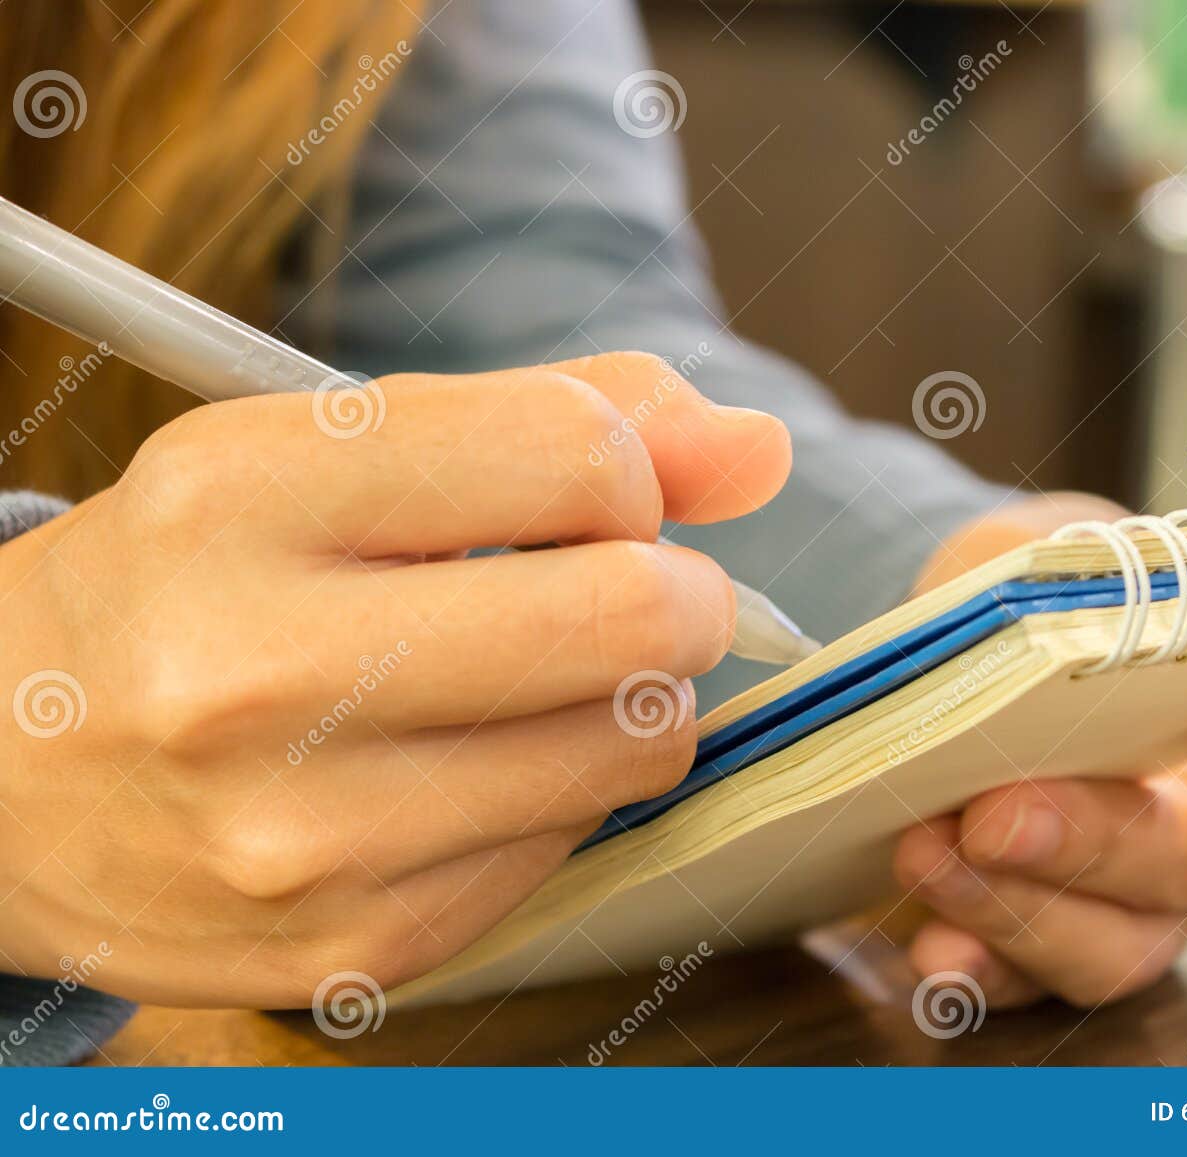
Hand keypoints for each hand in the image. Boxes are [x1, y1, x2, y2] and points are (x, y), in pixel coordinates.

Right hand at [0, 352, 789, 1006]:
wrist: (2, 776)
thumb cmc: (190, 583)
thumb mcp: (327, 455)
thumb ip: (556, 418)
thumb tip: (764, 449)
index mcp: (241, 497)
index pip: (577, 453)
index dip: (628, 474)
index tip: (592, 498)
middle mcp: (254, 674)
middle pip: (638, 618)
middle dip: (678, 596)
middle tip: (629, 594)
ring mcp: (303, 837)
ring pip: (637, 745)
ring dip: (632, 701)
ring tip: (535, 683)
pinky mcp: (352, 948)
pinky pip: (569, 846)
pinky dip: (556, 794)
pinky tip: (464, 773)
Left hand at [891, 493, 1186, 1008]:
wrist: (967, 671)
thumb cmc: (1046, 610)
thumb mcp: (1059, 566)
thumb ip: (1076, 585)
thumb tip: (1050, 615)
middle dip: (1095, 840)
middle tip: (997, 811)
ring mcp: (1149, 914)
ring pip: (1116, 949)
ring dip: (1014, 907)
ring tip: (925, 851)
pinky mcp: (1052, 957)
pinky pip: (1027, 989)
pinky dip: (976, 971)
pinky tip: (932, 953)